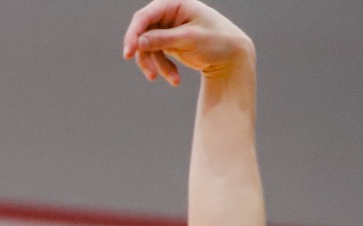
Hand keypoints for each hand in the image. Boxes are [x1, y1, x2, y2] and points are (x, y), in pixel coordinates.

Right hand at [121, 0, 252, 86]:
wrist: (233, 55)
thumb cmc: (217, 40)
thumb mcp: (190, 39)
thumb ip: (164, 39)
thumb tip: (139, 42)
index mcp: (174, 3)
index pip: (145, 16)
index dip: (134, 34)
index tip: (129, 52)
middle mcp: (168, 14)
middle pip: (143, 32)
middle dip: (146, 55)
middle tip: (150, 74)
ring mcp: (167, 29)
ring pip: (148, 47)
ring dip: (157, 65)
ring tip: (174, 81)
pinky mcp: (169, 43)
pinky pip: (157, 56)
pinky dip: (164, 68)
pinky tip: (175, 80)